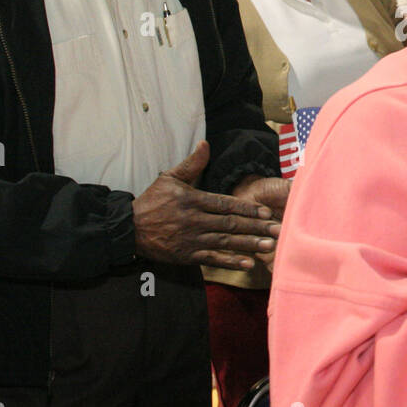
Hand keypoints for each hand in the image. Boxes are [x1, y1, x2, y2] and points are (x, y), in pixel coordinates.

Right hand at [132, 141, 280, 270]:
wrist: (129, 229)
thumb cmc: (152, 201)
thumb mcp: (170, 178)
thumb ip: (192, 164)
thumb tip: (206, 144)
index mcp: (193, 200)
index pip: (225, 204)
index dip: (247, 209)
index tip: (266, 213)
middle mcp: (194, 220)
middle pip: (230, 225)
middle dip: (256, 228)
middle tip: (278, 231)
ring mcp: (191, 239)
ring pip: (225, 242)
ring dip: (248, 245)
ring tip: (269, 247)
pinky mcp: (187, 255)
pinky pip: (212, 259)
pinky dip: (230, 261)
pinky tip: (248, 263)